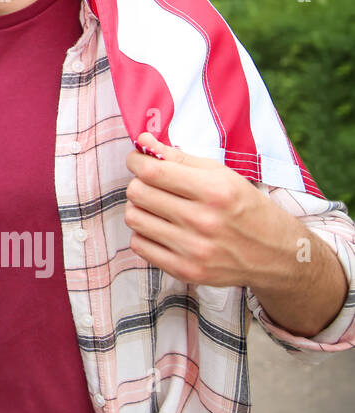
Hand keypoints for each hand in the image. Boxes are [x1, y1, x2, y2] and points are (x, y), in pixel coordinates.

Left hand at [124, 132, 300, 289]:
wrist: (278, 255)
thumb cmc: (246, 208)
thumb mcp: (222, 175)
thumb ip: (180, 158)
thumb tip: (142, 140)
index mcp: (214, 191)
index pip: (152, 171)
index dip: (137, 161)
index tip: (138, 160)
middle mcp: (203, 221)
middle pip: (138, 193)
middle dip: (139, 183)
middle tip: (151, 184)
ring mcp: (194, 250)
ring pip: (134, 218)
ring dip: (139, 208)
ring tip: (157, 207)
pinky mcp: (186, 271)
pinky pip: (139, 245)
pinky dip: (143, 233)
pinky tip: (161, 229)